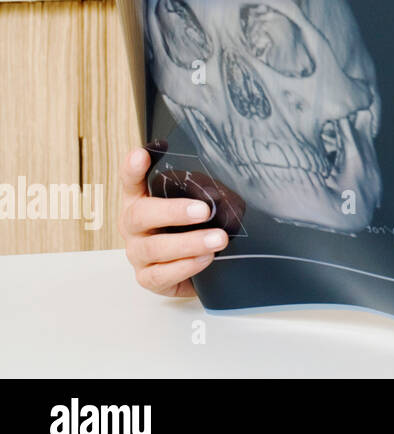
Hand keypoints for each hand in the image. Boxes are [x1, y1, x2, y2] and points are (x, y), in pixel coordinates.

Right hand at [119, 145, 226, 297]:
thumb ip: (202, 194)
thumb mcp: (199, 206)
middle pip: (140, 215)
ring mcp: (137, 253)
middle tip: (204, 211)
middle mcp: (134, 226)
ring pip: (153, 248)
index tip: (140, 155)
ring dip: (189, 243)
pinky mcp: (148, 278)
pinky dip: (185, 266)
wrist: (194, 269)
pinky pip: (160, 275)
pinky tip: (204, 259)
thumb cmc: (195, 228)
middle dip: (173, 212)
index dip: (133, 168)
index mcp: (141, 200)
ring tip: (217, 240)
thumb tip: (223, 192)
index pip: (131, 181)